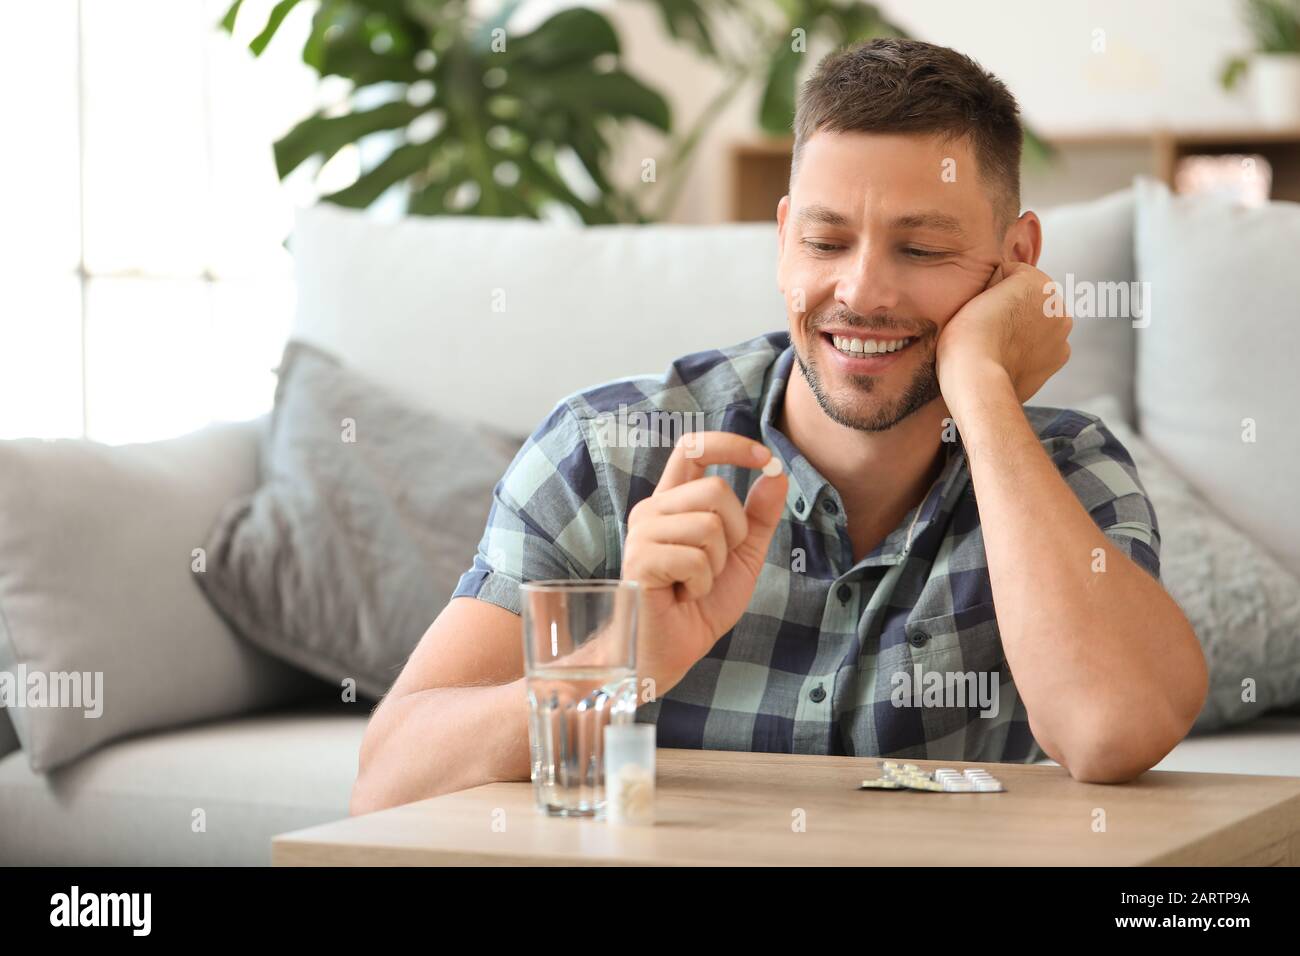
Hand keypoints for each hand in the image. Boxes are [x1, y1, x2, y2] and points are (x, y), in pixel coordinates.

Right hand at [621, 432, 787, 697]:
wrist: (669, 651)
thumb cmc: (698, 606)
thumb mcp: (742, 557)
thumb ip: (758, 516)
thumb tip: (777, 473)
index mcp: (673, 502)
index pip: (693, 448)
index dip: (730, 445)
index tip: (764, 458)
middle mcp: (652, 509)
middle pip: (715, 488)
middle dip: (735, 532)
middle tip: (714, 566)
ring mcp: (642, 533)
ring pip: (710, 524)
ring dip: (717, 564)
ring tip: (694, 584)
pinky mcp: (641, 559)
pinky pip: (695, 557)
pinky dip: (702, 584)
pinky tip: (683, 596)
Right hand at [935, 260, 1070, 405]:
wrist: (976, 378)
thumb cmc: (966, 339)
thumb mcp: (974, 294)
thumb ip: (996, 290)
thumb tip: (1002, 298)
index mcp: (1036, 280)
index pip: (1010, 275)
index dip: (990, 291)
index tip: (980, 309)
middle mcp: (1056, 302)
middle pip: (1030, 299)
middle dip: (1015, 310)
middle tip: (990, 329)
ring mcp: (1062, 331)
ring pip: (1039, 323)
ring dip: (1025, 331)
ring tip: (1000, 346)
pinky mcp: (1060, 357)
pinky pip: (1045, 346)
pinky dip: (1032, 352)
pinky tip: (1012, 359)